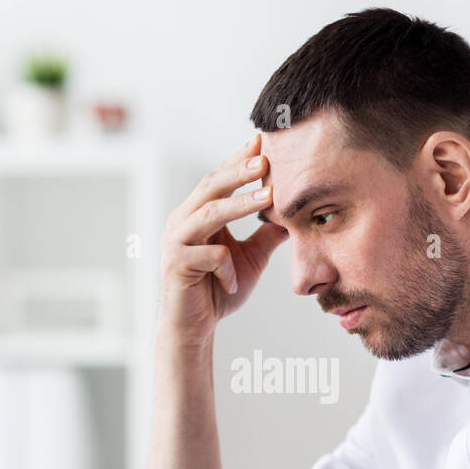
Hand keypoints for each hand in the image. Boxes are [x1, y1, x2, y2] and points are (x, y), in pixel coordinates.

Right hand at [157, 133, 288, 344]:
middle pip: (211, 186)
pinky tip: (232, 282)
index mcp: (197, 214)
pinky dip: (226, 266)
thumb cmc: (218, 292)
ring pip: (209, 212)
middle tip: (267, 157)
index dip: (240, 160)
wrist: (193, 328)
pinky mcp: (175, 264)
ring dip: (240, 204)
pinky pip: (209, 256)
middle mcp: (182, 221)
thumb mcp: (250, 259)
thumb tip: (294, 214)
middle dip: (239, 170)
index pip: (220, 179)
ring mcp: (175, 241)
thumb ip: (266, 235)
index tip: (264, 141)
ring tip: (269, 195)